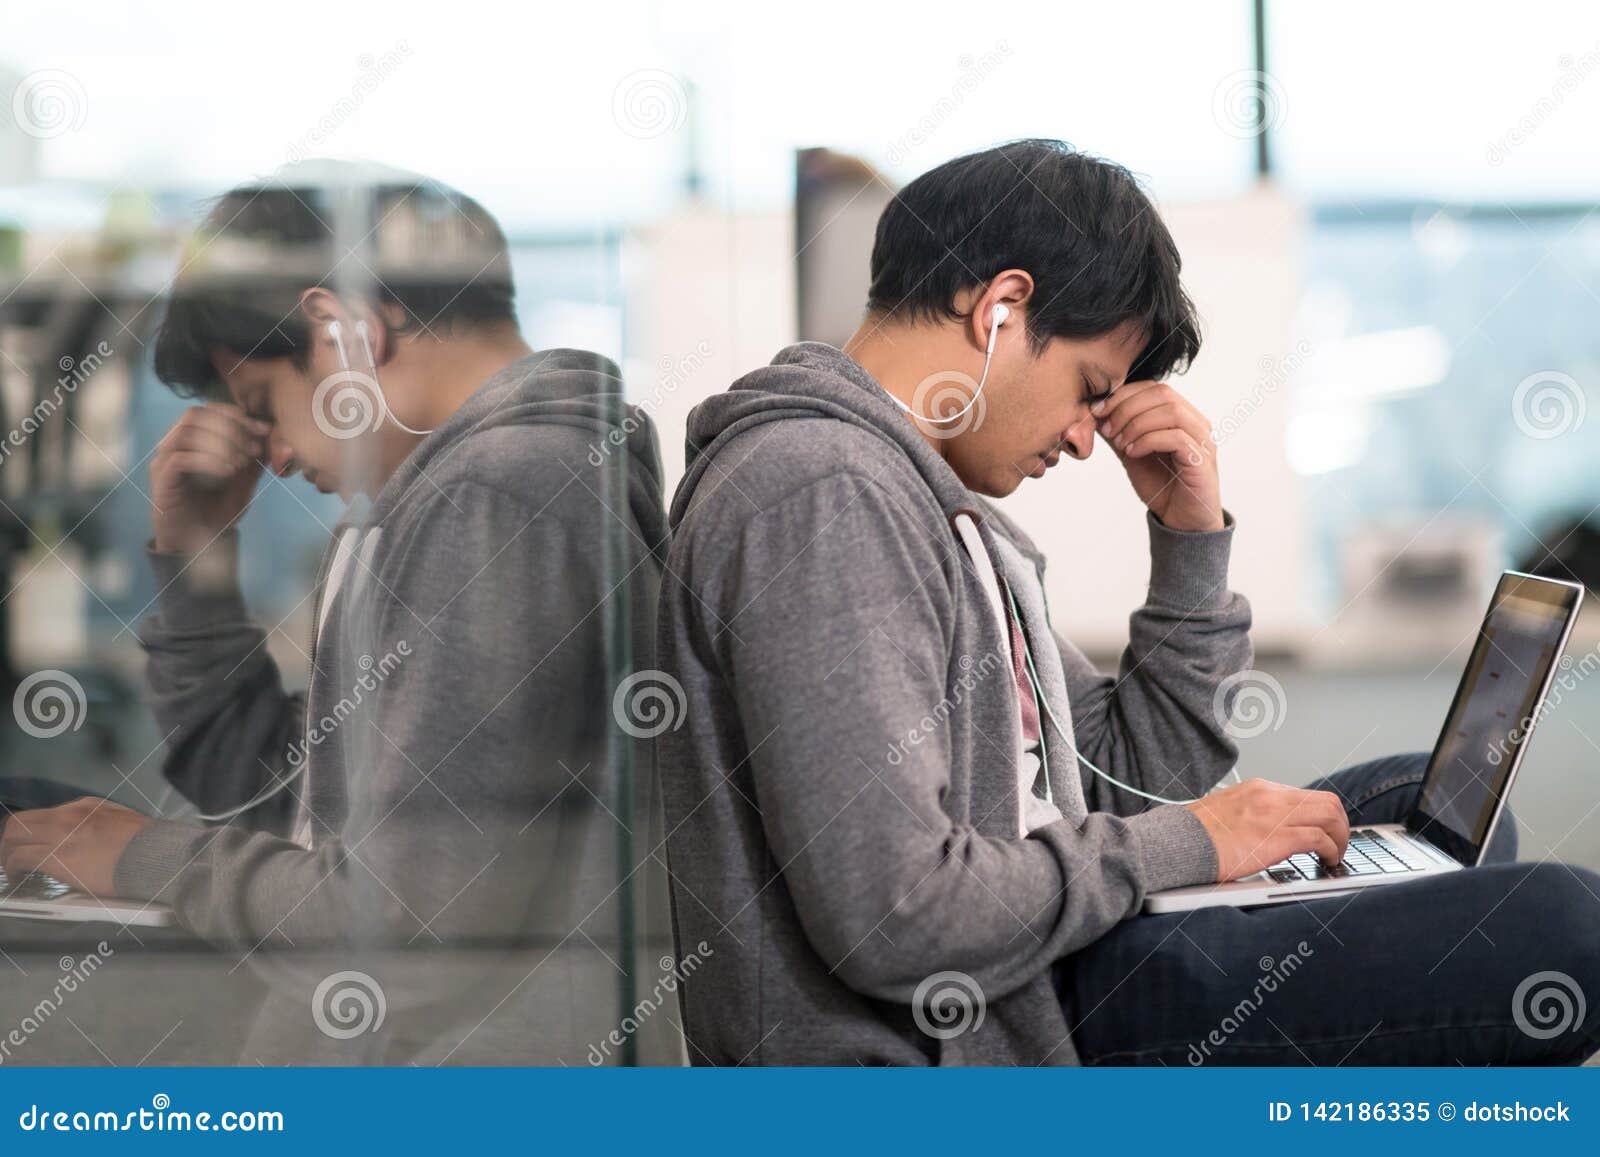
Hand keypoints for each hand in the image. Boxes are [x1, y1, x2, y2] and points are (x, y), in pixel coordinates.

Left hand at [0, 797, 154, 896]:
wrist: (154, 854)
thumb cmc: (147, 842)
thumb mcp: (122, 820)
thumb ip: (101, 823)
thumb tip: (91, 837)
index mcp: (84, 806)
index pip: (44, 815)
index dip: (32, 832)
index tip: (34, 845)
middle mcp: (67, 816)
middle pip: (20, 822)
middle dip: (10, 840)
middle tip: (11, 856)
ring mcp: (59, 835)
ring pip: (13, 839)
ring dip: (8, 855)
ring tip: (12, 870)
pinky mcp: (56, 857)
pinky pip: (20, 859)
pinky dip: (13, 869)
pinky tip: (18, 879)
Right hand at [150, 404, 270, 553]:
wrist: (198, 545)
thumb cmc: (218, 511)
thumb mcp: (244, 482)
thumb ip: (253, 459)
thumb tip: (271, 435)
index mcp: (190, 441)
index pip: (209, 410)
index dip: (237, 415)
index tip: (264, 430)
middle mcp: (173, 446)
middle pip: (195, 414)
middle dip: (230, 427)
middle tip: (254, 448)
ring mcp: (164, 461)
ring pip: (186, 432)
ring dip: (220, 443)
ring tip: (241, 462)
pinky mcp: (161, 480)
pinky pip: (180, 458)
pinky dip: (208, 460)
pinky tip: (229, 472)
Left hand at [1092, 380, 1222, 531]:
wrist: (1180, 520)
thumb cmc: (1160, 485)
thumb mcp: (1130, 453)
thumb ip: (1116, 431)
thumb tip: (1092, 410)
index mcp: (1181, 416)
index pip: (1154, 387)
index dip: (1124, 394)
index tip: (1098, 411)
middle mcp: (1196, 423)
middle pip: (1163, 393)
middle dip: (1127, 407)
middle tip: (1107, 429)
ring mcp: (1202, 440)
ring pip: (1171, 412)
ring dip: (1137, 424)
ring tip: (1119, 443)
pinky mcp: (1202, 460)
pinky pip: (1176, 438)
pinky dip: (1148, 441)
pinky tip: (1132, 453)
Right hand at [1185, 779, 1349, 882]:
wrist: (1176, 843)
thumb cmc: (1192, 836)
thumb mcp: (1225, 814)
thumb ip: (1250, 815)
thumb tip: (1264, 832)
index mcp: (1257, 789)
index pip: (1305, 795)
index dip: (1322, 816)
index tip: (1324, 833)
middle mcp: (1270, 795)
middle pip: (1327, 800)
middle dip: (1340, 825)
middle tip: (1338, 845)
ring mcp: (1275, 814)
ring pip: (1330, 815)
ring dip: (1341, 838)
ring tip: (1335, 856)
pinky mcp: (1277, 836)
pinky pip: (1320, 839)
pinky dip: (1331, 851)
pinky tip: (1326, 862)